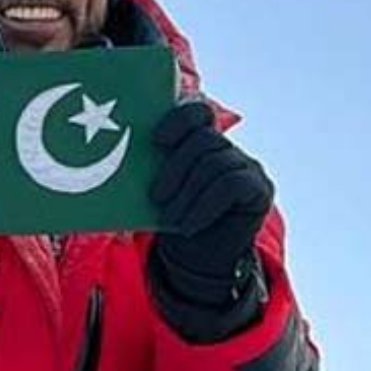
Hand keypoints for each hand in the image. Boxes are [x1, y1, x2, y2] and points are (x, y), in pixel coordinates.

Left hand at [150, 101, 273, 302]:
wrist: (198, 257)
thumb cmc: (171, 217)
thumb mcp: (158, 189)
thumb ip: (149, 168)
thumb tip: (112, 159)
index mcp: (199, 140)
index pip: (197, 112)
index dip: (179, 120)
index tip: (157, 139)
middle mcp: (226, 148)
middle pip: (204, 140)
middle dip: (176, 169)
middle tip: (156, 197)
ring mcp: (246, 166)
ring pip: (215, 165)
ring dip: (187, 195)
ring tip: (170, 218)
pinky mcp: (259, 189)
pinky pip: (232, 186)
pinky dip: (205, 206)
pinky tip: (188, 225)